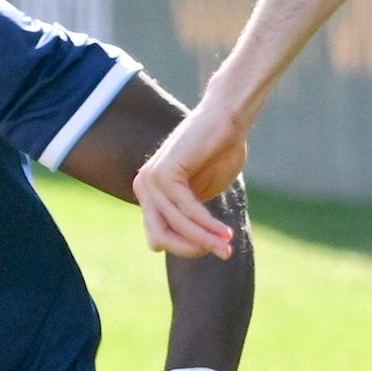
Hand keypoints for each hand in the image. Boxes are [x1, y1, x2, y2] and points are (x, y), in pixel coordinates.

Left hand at [135, 100, 247, 258]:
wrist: (228, 118)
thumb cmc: (220, 152)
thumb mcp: (202, 193)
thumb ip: (190, 217)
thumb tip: (190, 245)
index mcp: (149, 193)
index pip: (159, 236)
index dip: (186, 248)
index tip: (214, 249)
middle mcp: (143, 187)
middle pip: (159, 238)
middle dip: (191, 249)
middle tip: (223, 252)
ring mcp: (150, 180)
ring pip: (175, 226)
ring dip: (204, 240)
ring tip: (227, 247)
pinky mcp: (164, 173)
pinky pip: (186, 210)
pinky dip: (206, 224)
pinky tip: (225, 232)